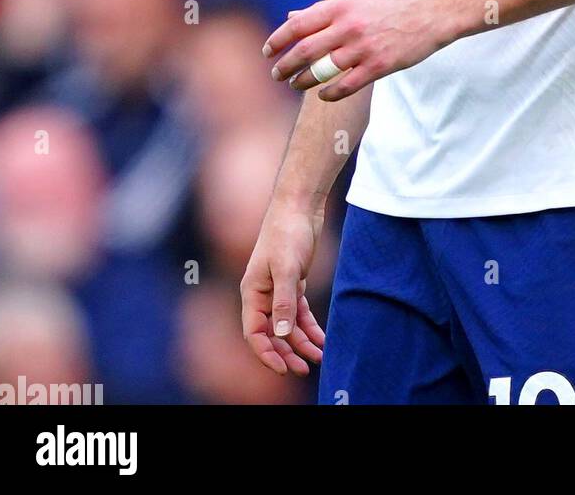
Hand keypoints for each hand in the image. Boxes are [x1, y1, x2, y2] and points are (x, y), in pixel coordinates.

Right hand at [240, 205, 326, 375]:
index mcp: (252, 291)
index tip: (282, 369)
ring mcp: (278, 288)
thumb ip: (284, 301)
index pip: (254, 332)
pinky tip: (321, 338)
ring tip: (319, 357)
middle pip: (272, 332)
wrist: (300, 204)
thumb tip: (281, 333)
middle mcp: (262, 293)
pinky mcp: (294, 281)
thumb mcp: (287, 268)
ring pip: (287, 324)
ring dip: (301, 342)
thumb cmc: (287, 232)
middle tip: (304, 369)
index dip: (266, 353)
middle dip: (287, 352)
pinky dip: (309, 325)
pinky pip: (299, 311)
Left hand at [262, 0, 453, 100]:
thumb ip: (324, 10)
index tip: (267, 51)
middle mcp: (350, 26)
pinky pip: (346, 85)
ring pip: (323, 70)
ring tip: (294, 84)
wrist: (431, 11)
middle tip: (275, 73)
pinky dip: (329, 93)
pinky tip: (322, 95)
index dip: (278, 39)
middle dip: (285, 64)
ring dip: (303, 80)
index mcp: (342, 6)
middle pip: (305, 49)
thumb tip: (292, 16)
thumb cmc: (391, 3)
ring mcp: (364, 47)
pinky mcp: (379, 66)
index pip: (299, 24)